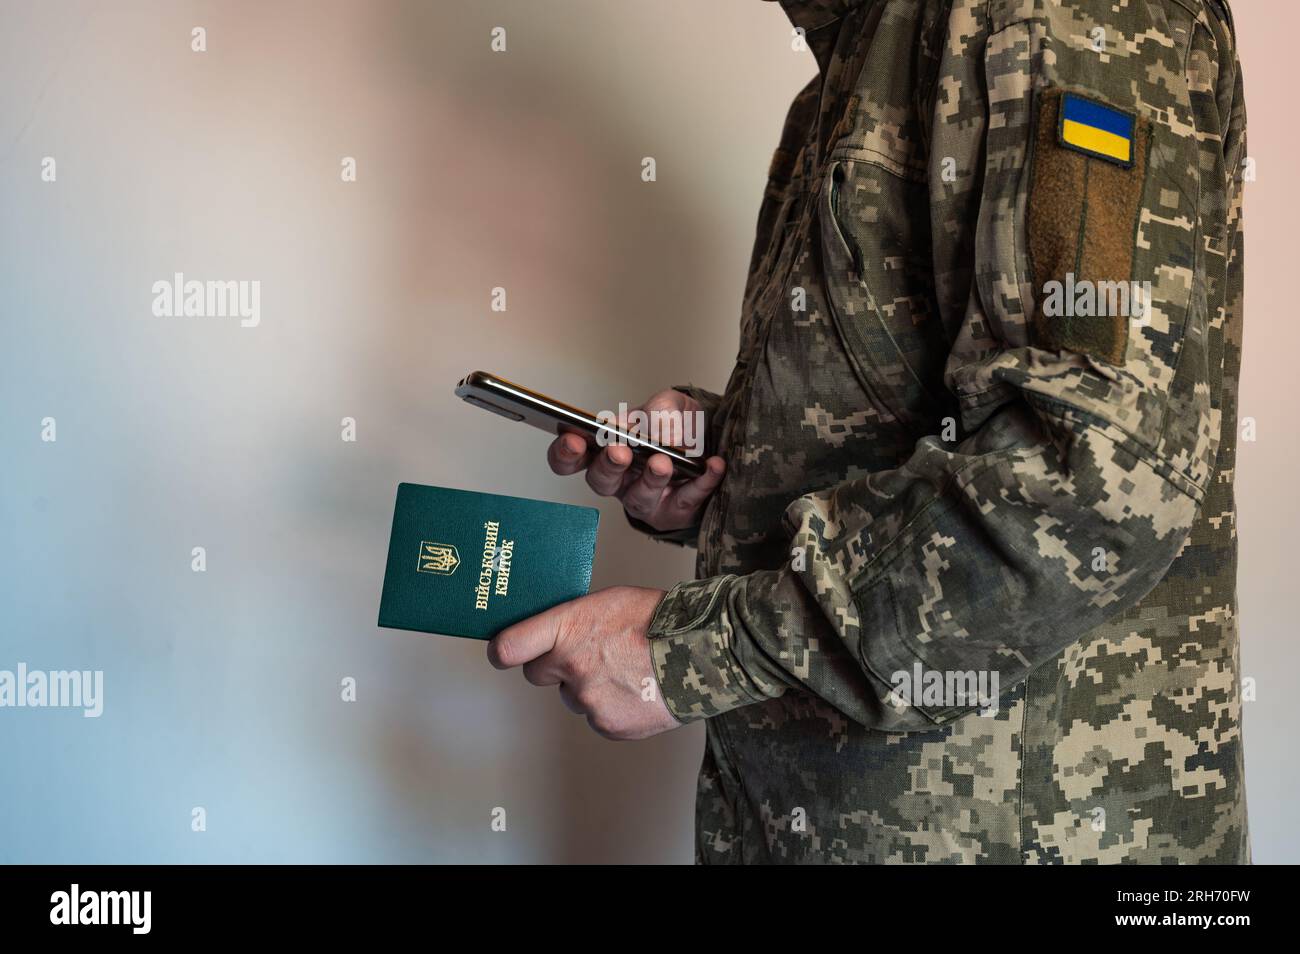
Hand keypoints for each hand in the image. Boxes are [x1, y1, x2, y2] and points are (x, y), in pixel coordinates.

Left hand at [486, 586, 679, 740]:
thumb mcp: (608, 602)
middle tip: (587, 656)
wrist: (701, 652)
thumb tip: (554, 635)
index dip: (503, 652)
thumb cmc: (659, 619)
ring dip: (589, 687)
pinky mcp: (607, 724)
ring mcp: (588, 699)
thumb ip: (574, 621)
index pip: (509, 647)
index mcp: (567, 627)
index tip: (503, 654)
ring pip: (573, 697)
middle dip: (555, 667)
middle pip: (538, 675)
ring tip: (626, 671)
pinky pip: (597, 717)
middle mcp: (571, 665)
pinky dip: (612, 706)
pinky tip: (635, 689)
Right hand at [547, 389, 723, 530]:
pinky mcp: (674, 513)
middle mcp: (619, 480)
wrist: (711, 445)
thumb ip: (660, 410)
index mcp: (604, 450)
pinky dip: (702, 482)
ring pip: (639, 498)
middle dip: (608, 466)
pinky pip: (686, 501)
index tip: (574, 440)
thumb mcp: (668, 405)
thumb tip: (658, 434)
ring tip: (663, 461)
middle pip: (600, 481)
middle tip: (619, 451)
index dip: (564, 453)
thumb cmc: (676, 426)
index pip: (570, 458)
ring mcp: (645, 500)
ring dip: (651, 479)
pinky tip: (713, 465)